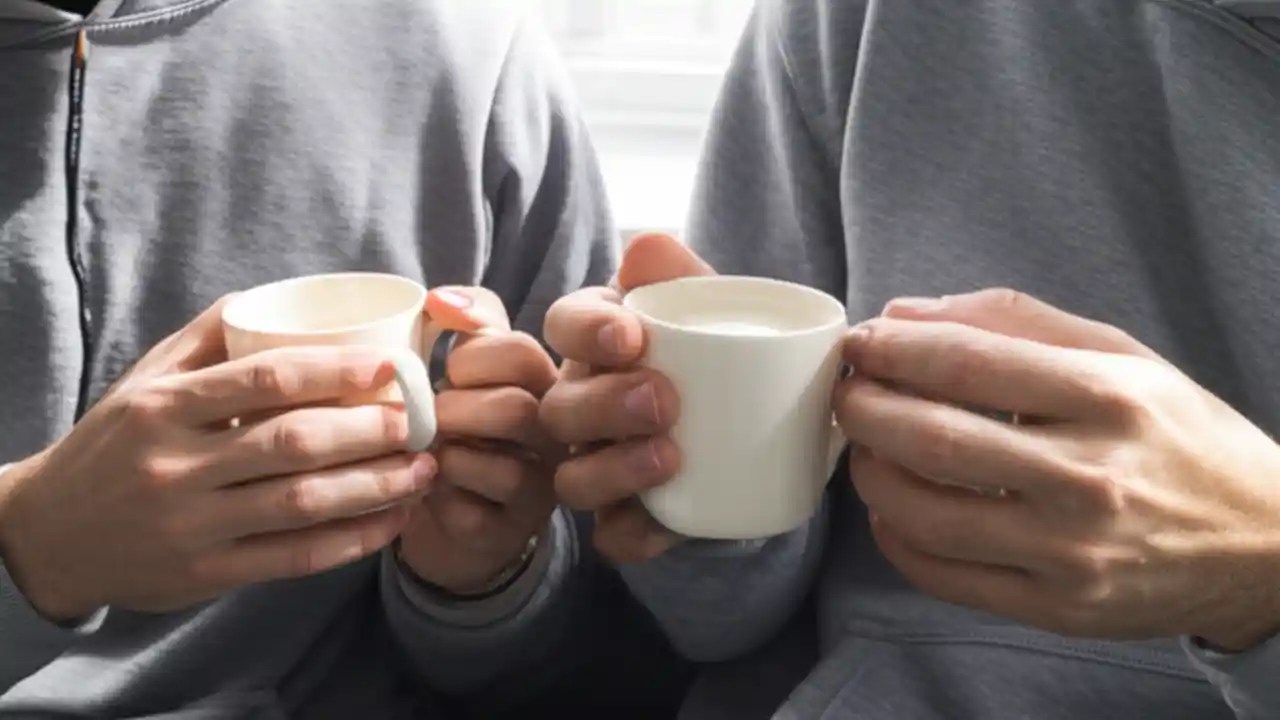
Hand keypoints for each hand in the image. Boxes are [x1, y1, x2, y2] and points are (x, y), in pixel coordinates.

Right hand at [0, 298, 431, 619]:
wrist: (46, 535)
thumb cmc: (113, 445)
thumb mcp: (144, 380)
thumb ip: (205, 337)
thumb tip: (273, 295)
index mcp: (164, 406)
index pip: (265, 381)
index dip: (337, 372)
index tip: (392, 368)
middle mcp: (176, 465)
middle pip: (294, 444)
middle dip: (371, 432)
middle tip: (424, 423)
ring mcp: (191, 525)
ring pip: (301, 503)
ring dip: (374, 487)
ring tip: (424, 473)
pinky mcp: (205, 574)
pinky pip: (292, 558)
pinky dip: (349, 541)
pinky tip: (388, 523)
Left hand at [394, 287, 559, 593]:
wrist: (458, 508)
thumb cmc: (467, 422)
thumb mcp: (476, 363)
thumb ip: (471, 318)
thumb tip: (441, 300)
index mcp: (553, 382)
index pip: (522, 353)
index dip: (472, 357)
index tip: (454, 369)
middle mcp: (560, 436)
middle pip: (514, 410)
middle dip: (454, 408)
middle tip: (436, 415)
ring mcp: (542, 487)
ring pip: (496, 465)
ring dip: (447, 453)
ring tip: (435, 450)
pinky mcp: (510, 530)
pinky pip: (468, 512)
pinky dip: (436, 496)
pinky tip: (433, 487)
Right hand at [540, 233, 713, 562]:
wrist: (778, 427)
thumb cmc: (730, 351)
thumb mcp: (714, 309)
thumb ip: (682, 275)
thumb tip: (647, 246)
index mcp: (599, 339)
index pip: (564, 324)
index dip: (585, 331)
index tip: (629, 336)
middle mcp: (584, 401)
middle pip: (559, 409)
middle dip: (604, 404)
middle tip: (663, 400)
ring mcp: (598, 463)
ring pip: (572, 478)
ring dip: (612, 468)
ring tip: (670, 457)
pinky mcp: (625, 516)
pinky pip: (612, 536)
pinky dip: (636, 531)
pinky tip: (670, 522)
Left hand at [835, 288, 1279, 650]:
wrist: (1262, 545)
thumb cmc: (1177, 437)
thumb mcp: (1119, 355)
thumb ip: (1010, 322)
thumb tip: (903, 314)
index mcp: (1109, 398)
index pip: (968, 362)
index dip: (894, 348)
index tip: (859, 341)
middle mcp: (1090, 478)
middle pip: (935, 438)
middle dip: (866, 408)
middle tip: (846, 393)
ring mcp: (1071, 553)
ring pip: (926, 514)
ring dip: (871, 473)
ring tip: (867, 447)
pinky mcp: (1057, 609)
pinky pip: (943, 576)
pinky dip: (895, 538)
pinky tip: (890, 510)